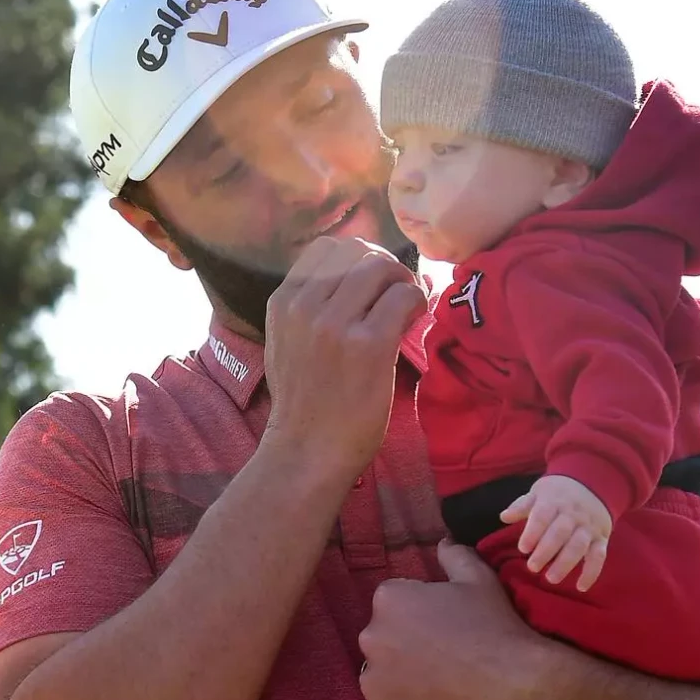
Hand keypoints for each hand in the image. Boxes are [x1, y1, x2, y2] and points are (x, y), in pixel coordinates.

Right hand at [261, 236, 424, 480]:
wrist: (306, 452)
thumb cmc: (303, 405)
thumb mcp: (287, 343)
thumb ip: (308, 308)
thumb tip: (355, 277)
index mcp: (282, 302)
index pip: (327, 248)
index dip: (358, 256)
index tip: (372, 281)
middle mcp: (304, 306)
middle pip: (357, 250)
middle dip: (384, 266)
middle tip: (396, 293)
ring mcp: (335, 325)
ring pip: (381, 268)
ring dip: (402, 282)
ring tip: (404, 309)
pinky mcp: (368, 345)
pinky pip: (404, 297)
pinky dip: (417, 302)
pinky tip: (413, 323)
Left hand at [359, 541, 556, 699]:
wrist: (517, 691)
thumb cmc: (498, 630)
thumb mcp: (480, 581)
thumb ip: (454, 556)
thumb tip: (444, 541)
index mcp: (389, 600)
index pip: (394, 605)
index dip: (422, 617)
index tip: (446, 629)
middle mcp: (370, 638)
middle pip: (383, 641)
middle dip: (406, 648)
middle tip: (445, 660)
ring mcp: (372, 683)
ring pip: (381, 679)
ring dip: (401, 682)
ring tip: (441, 688)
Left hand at [501, 474, 611, 590]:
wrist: (594, 483)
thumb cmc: (558, 493)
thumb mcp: (539, 492)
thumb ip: (522, 506)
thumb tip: (504, 516)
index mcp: (554, 502)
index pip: (543, 516)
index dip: (533, 532)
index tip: (523, 548)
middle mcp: (573, 514)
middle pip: (560, 532)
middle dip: (546, 551)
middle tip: (532, 567)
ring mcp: (588, 527)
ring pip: (579, 545)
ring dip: (566, 563)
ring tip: (551, 579)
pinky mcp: (601, 538)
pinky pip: (599, 556)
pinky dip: (592, 572)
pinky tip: (581, 587)